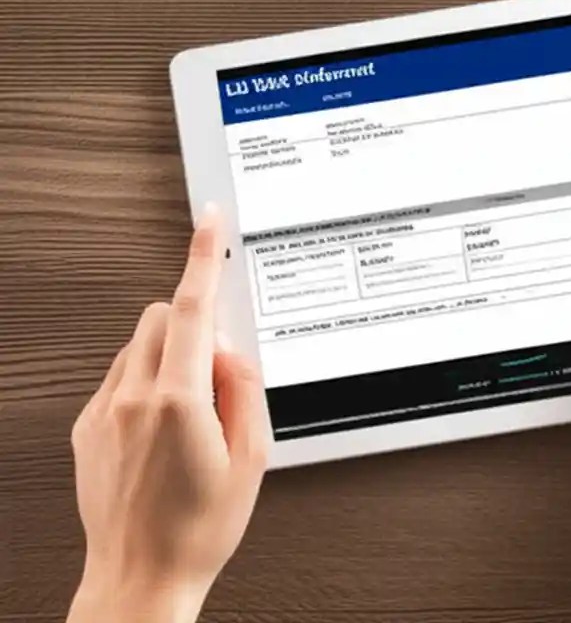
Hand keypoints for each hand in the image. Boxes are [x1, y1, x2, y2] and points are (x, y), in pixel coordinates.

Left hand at [67, 206, 268, 622]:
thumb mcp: (252, 457)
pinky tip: (169, 427)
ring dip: (171, 356)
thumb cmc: (199, 528)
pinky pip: (120, 379)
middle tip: (220, 362)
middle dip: (192, 319)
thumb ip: (244, 389)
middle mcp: (134, 400)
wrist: (142, 577)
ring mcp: (105, 414)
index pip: (192, 309)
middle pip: (160, 318)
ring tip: (196, 412)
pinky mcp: (88, 430)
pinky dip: (148, 382)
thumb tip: (230, 352)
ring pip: (139, 347)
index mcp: (180, 402)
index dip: (203, 258)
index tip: (209, 223)